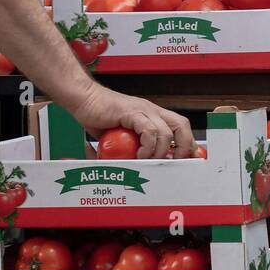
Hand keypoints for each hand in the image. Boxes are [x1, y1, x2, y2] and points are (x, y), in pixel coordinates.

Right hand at [70, 84, 194, 158]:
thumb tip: (139, 170)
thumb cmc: (99, 116)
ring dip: (160, 152)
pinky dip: (147, 146)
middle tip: (172, 163)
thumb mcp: (122, 137)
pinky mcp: (131, 112)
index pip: (181, 127)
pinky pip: (148, 130)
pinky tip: (139, 155)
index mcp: (154, 115)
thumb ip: (132, 149)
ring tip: (148, 161)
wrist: (83, 99)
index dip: (187, 145)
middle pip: (182, 126)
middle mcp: (152, 111)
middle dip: (182, 148)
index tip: (184, 162)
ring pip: (166, 131)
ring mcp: (143, 110)